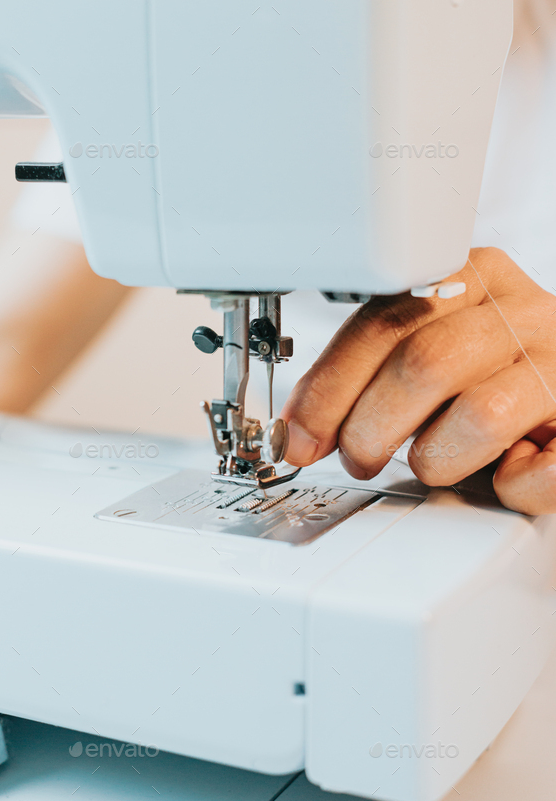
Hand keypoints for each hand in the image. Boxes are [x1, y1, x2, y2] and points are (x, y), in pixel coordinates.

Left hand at [281, 248, 555, 515]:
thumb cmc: (491, 376)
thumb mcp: (427, 352)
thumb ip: (368, 374)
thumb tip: (301, 429)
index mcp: (472, 280)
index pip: (384, 321)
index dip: (330, 388)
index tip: (302, 437)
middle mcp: (522, 313)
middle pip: (424, 363)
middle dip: (370, 428)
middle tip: (358, 458)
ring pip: (481, 415)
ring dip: (436, 458)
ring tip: (435, 462)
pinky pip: (544, 470)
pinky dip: (511, 487)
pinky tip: (504, 475)